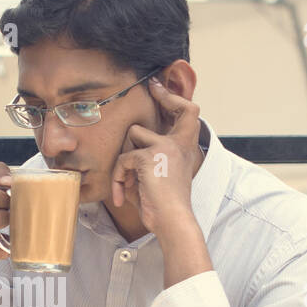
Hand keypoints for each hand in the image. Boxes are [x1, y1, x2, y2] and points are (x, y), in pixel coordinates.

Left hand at [110, 76, 202, 241]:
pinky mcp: (148, 155)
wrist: (172, 220)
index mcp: (184, 148)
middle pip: (168, 107)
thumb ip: (144, 159)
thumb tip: (124, 149)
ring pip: (134, 134)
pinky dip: (118, 180)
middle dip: (162, 95)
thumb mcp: (154, 177)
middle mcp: (179, 142)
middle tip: (153, 85)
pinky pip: (123, 160)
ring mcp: (165, 146)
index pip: (188, 112)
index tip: (158, 86)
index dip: (173, 97)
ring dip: (126, 158)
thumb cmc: (161, 205)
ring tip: (128, 183)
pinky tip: (121, 197)